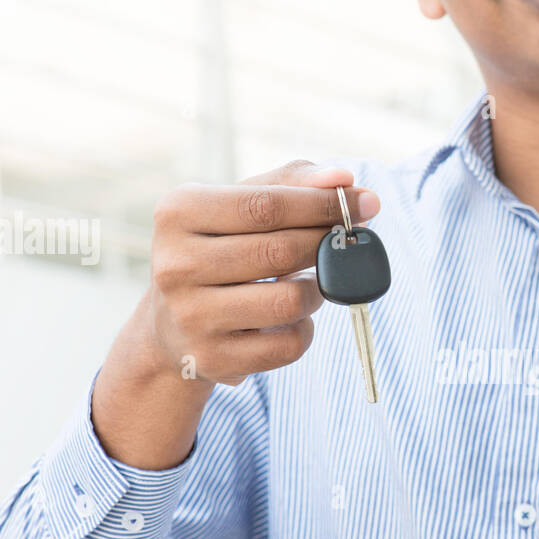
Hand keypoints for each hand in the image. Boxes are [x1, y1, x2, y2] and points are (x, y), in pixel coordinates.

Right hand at [89, 161, 379, 468]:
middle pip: (279, 252)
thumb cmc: (221, 249)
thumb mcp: (239, 205)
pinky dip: (305, 329)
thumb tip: (344, 180)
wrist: (173, 324)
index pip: (267, 205)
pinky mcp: (213, 359)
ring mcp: (191, 317)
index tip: (365, 202)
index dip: (323, 204)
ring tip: (311, 282)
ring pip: (290, 302)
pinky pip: (289, 345)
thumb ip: (292, 183)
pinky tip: (292, 318)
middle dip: (325, 246)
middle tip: (346, 242)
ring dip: (317, 291)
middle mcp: (175, 266)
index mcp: (178, 214)